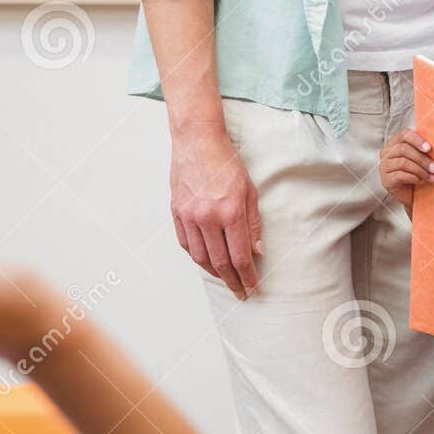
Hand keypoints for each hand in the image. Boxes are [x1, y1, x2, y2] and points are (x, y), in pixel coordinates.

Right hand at [170, 123, 261, 297]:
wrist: (197, 141)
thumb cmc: (226, 163)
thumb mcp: (250, 192)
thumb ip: (253, 224)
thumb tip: (257, 251)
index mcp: (230, 213)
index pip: (240, 257)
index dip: (248, 277)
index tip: (253, 288)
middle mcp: (207, 218)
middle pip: (220, 262)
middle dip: (232, 281)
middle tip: (241, 292)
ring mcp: (189, 216)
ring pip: (200, 257)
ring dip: (214, 272)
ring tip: (225, 278)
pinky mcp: (176, 212)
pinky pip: (186, 243)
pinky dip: (196, 256)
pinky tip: (206, 260)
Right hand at [379, 128, 433, 210]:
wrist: (414, 197)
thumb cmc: (420, 174)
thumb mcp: (423, 159)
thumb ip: (425, 150)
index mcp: (395, 143)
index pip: (403, 135)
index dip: (417, 140)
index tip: (429, 148)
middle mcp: (386, 153)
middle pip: (403, 149)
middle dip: (422, 158)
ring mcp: (384, 167)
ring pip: (403, 162)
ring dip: (421, 170)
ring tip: (432, 176)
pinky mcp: (386, 180)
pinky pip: (400, 175)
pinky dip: (414, 178)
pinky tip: (422, 181)